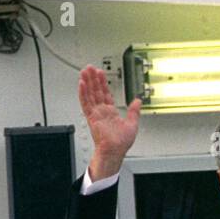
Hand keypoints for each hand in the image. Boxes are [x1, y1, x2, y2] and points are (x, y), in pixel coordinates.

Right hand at [78, 64, 141, 179]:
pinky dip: (83, 93)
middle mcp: (102, 111)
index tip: (101, 74)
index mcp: (110, 112)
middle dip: (93, 79)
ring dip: (87, 82)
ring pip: (89, 94)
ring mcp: (95, 113)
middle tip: (90, 68)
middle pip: (96, 91)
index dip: (103, 83)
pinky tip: (81, 84)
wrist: (114, 150)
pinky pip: (85, 103)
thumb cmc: (121, 142)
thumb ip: (134, 111)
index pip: (105, 94)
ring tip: (84, 71)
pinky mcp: (91, 117)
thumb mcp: (132, 123)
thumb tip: (138, 101)